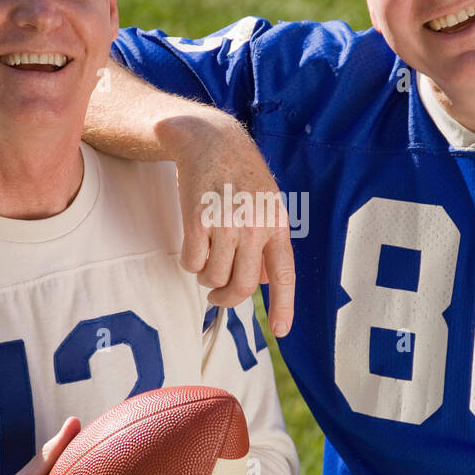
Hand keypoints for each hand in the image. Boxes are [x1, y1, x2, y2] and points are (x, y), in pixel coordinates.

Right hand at [175, 123, 294, 337]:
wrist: (211, 141)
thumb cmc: (240, 177)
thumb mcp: (268, 204)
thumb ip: (269, 242)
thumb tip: (266, 283)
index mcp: (276, 225)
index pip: (285, 275)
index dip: (284, 307)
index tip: (281, 332)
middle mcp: (255, 227)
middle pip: (244, 286)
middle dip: (227, 299)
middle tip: (216, 296)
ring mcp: (226, 224)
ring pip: (214, 277)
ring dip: (206, 279)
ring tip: (205, 261)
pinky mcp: (198, 220)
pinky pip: (192, 263)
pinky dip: (189, 263)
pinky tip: (192, 246)